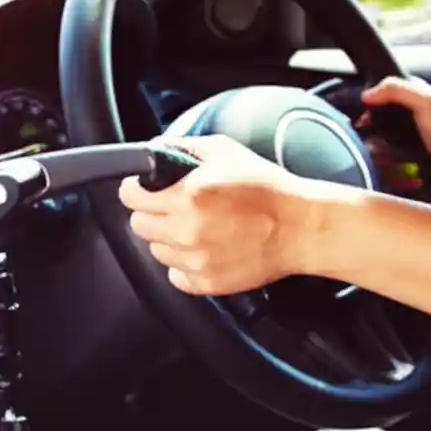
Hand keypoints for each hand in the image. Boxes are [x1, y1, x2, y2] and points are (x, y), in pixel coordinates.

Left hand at [118, 135, 317, 295]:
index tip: (143, 188)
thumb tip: (153, 149)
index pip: (130, 197)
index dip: (135, 189)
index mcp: (187, 196)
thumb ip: (182, 147)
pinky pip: (175, 275)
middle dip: (151, 213)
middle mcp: (186, 231)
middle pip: (139, 225)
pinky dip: (183, 264)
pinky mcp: (206, 283)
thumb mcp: (224, 151)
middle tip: (172, 207)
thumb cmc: (266, 187)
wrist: (299, 227)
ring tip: (195, 228)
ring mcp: (195, 260)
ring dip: (168, 239)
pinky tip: (205, 249)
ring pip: (156, 251)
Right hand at [359, 76, 430, 198]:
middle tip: (365, 143)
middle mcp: (413, 119)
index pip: (382, 98)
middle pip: (379, 124)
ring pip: (381, 146)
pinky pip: (389, 166)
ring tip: (374, 160)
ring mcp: (412, 143)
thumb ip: (396, 90)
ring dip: (377, 154)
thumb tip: (367, 94)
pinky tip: (385, 172)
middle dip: (370, 134)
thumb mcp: (426, 103)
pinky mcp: (413, 164)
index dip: (369, 108)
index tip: (360, 120)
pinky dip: (385, 169)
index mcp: (416, 100)